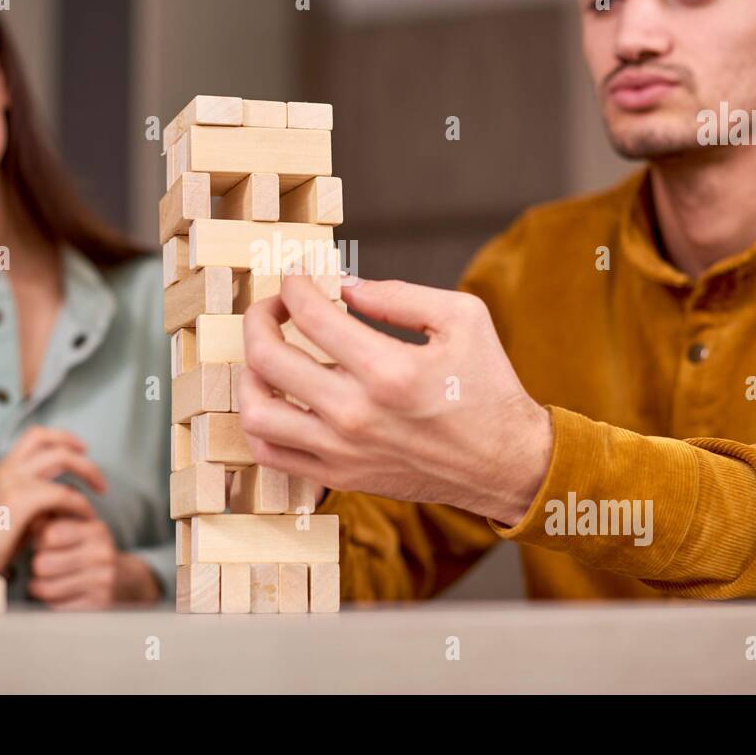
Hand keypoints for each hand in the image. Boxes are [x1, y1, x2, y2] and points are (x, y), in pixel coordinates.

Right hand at [0, 426, 107, 574]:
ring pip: (61, 458)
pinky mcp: (18, 501)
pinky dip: (80, 503)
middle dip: (81, 455)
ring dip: (88, 472)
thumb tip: (70, 490)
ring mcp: (11, 481)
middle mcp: (6, 468)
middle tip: (99, 478)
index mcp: (4, 467)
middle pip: (52, 442)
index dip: (63, 437)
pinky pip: (63, 493)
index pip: (36, 435)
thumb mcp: (17, 513)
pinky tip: (87, 516)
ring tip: (101, 491)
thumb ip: (38, 496)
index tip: (82, 450)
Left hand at [28, 516, 162, 608]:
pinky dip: (52, 602)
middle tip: (47, 564)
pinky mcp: (97, 606)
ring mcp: (102, 582)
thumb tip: (27, 521)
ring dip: (40, 586)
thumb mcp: (79, 528)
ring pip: (44, 588)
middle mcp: (102, 555)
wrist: (125, 579)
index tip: (45, 544)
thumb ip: (52, 519)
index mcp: (96, 530)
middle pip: (42, 563)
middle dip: (38, 565)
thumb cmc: (90, 550)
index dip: (39, 541)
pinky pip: (55, 607)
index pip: (49, 534)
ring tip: (51, 579)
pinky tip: (63, 593)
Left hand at [238, 275, 552, 524]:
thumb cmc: (487, 388)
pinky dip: (260, 422)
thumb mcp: (462, 318)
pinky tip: (278, 398)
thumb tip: (343, 286)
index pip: (311, 315)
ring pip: (257, 412)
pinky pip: (271, 454)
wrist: (506, 464)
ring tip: (267, 355)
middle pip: (268, 358)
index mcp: (389, 371)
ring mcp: (342, 451)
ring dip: (249, 373)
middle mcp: (356, 414)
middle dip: (259, 318)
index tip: (296, 278)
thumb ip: (398, 295)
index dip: (294, 286)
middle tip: (273, 307)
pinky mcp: (339, 477)